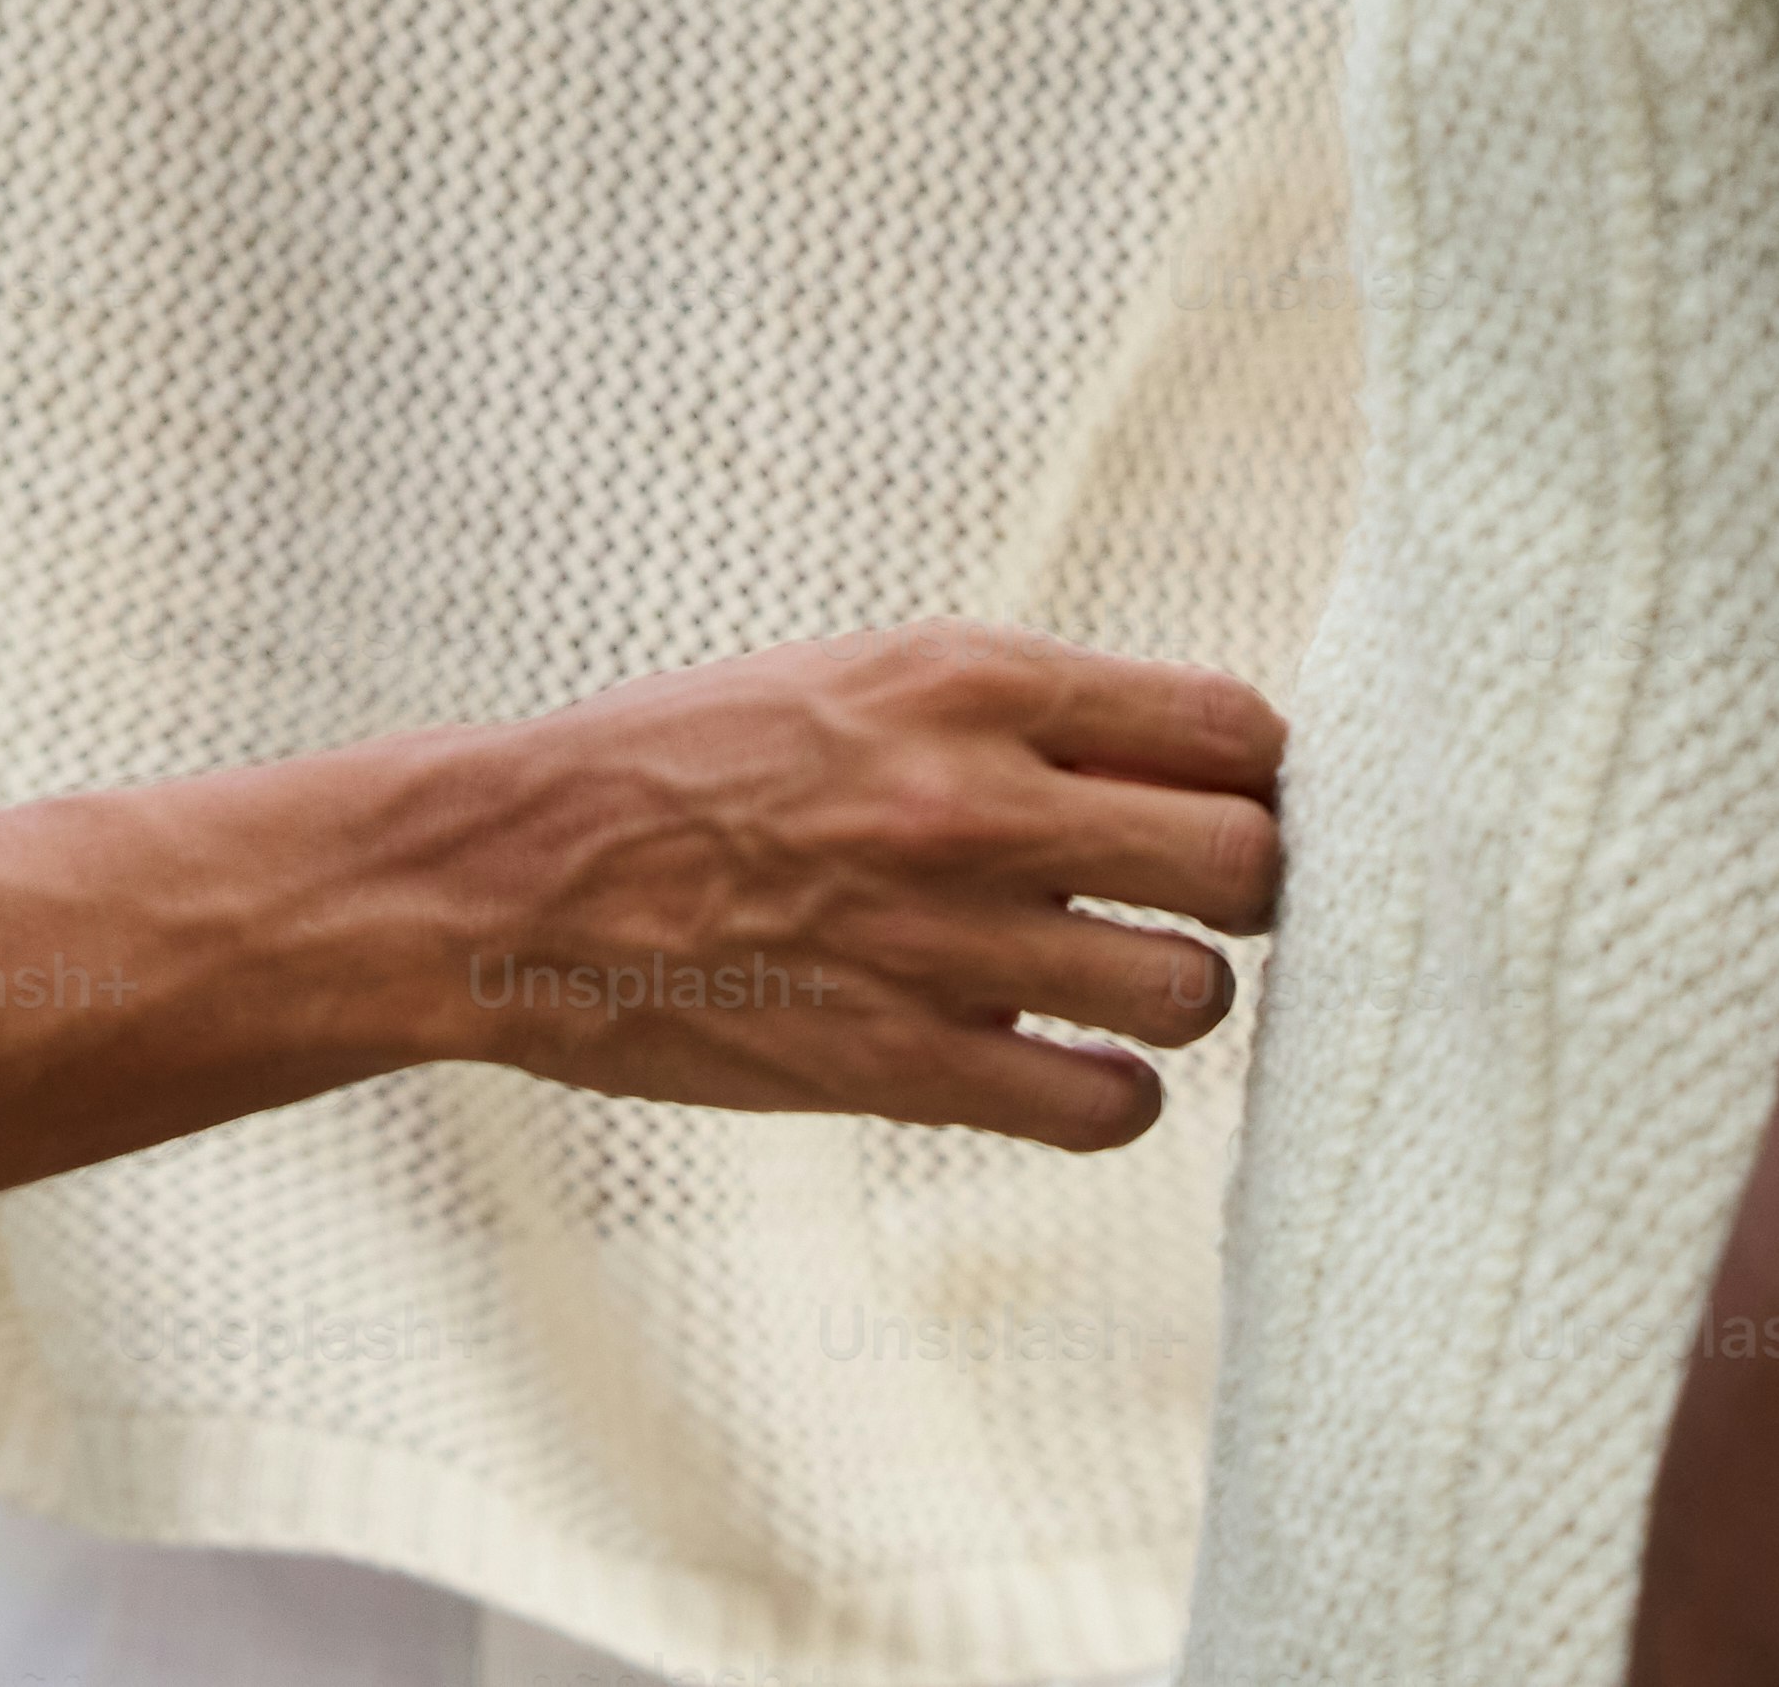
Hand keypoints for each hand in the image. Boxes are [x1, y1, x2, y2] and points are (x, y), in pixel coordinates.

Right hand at [438, 621, 1282, 1147]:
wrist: (516, 878)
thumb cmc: (688, 762)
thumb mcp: (858, 673)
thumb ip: (1017, 711)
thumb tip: (1190, 760)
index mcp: (967, 678)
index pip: (1231, 724)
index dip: (1261, 774)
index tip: (1230, 799)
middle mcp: (975, 800)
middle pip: (1250, 860)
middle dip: (1248, 885)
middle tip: (1193, 899)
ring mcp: (944, 940)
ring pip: (1197, 990)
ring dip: (1175, 992)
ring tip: (1114, 982)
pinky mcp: (903, 1065)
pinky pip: (1106, 1105)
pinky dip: (1111, 1093)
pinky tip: (1066, 1065)